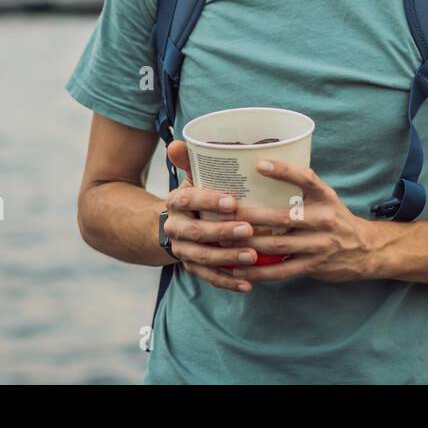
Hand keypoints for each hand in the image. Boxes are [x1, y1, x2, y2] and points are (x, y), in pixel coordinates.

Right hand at [162, 140, 257, 293]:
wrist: (175, 226)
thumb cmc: (196, 196)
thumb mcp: (192, 177)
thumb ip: (190, 160)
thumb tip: (178, 143)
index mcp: (176, 201)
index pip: (188, 199)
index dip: (208, 201)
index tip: (232, 201)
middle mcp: (175, 228)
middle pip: (197, 232)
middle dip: (223, 232)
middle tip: (249, 229)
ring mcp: (183, 251)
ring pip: (203, 257)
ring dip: (228, 258)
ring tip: (253, 256)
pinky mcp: (193, 269)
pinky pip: (210, 278)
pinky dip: (228, 282)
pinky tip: (248, 284)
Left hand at [223, 158, 377, 284]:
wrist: (366, 249)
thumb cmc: (336, 219)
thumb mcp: (326, 198)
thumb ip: (301, 189)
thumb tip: (262, 173)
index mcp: (325, 197)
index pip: (306, 178)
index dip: (284, 170)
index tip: (259, 164)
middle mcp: (324, 219)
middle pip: (282, 217)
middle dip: (250, 216)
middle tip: (224, 212)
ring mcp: (320, 244)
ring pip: (277, 245)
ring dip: (248, 244)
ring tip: (223, 241)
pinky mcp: (314, 266)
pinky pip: (282, 271)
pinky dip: (259, 271)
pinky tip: (240, 269)